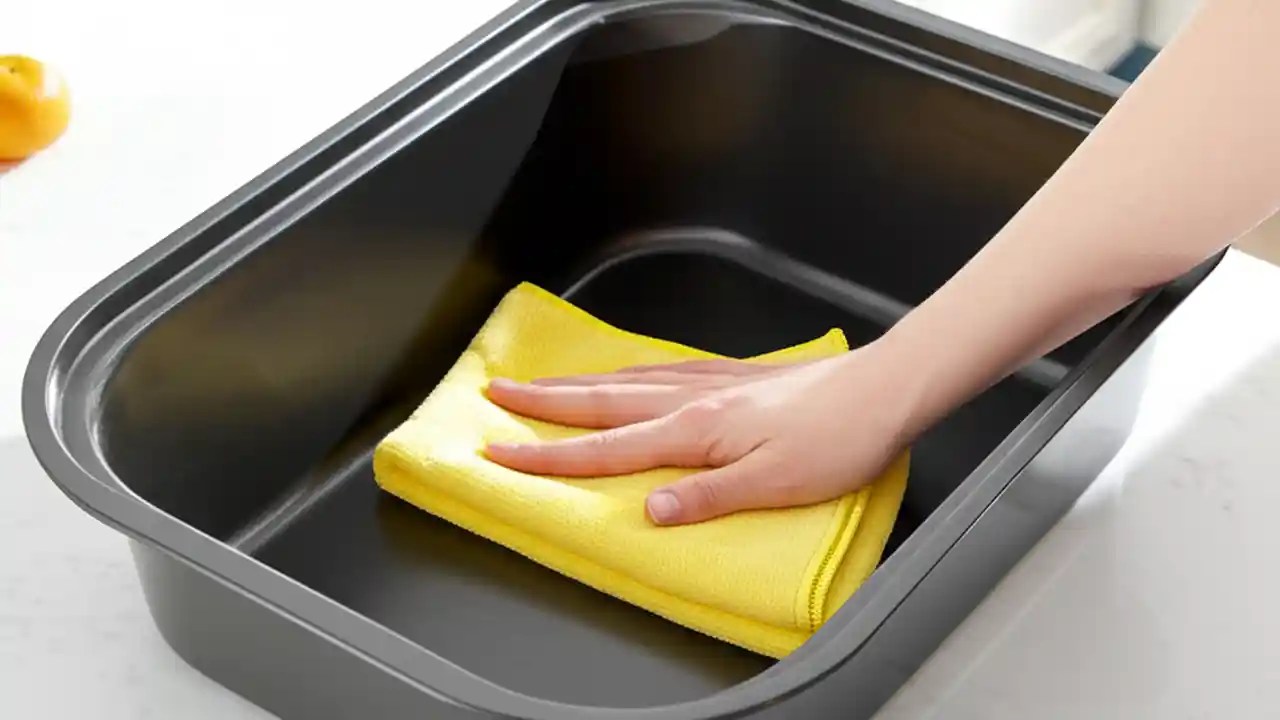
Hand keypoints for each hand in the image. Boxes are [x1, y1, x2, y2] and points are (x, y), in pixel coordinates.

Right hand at [483, 347, 916, 525]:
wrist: (882, 390)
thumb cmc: (838, 439)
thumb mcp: (775, 483)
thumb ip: (707, 497)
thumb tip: (650, 512)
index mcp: (695, 429)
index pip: (606, 448)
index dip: (549, 455)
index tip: (501, 452)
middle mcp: (693, 398)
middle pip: (601, 400)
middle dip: (543, 401)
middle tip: (496, 393)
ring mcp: (710, 381)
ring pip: (625, 380)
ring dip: (575, 383)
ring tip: (538, 382)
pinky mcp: (730, 376)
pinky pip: (658, 369)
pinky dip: (624, 371)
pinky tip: (621, 372)